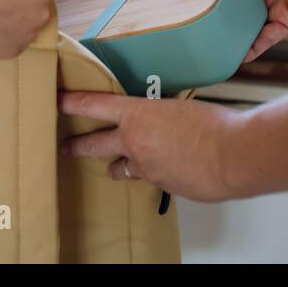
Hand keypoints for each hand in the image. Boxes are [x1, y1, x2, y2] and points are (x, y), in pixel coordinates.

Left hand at [58, 91, 244, 201]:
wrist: (231, 155)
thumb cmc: (213, 125)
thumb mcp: (178, 107)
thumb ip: (160, 114)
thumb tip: (160, 121)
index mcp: (136, 115)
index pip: (93, 105)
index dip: (71, 103)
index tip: (56, 101)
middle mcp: (133, 142)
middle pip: (93, 144)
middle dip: (77, 145)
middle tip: (66, 147)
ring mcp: (144, 168)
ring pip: (120, 168)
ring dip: (119, 165)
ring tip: (122, 163)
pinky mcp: (160, 186)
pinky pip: (150, 179)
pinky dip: (154, 173)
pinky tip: (169, 167)